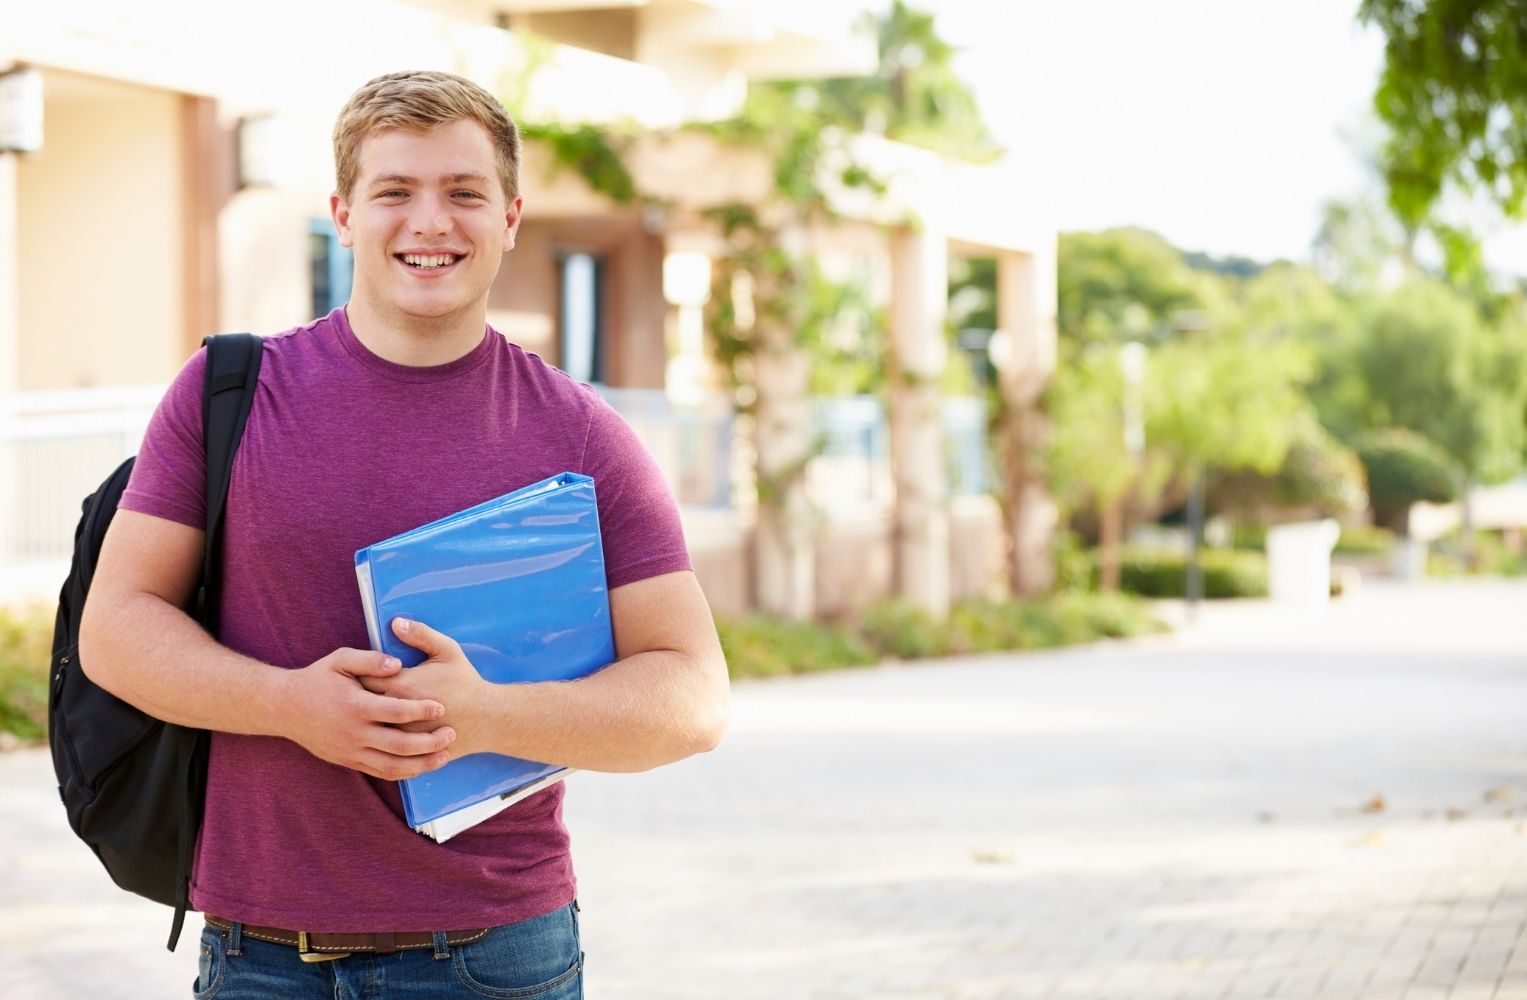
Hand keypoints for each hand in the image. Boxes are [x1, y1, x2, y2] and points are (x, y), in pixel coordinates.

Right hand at [274, 647, 455, 779]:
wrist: (284, 708)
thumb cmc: (317, 679)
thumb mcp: (340, 659)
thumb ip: (370, 660)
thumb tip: (398, 665)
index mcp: (355, 705)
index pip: (396, 711)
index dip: (421, 710)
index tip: (441, 707)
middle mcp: (354, 733)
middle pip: (400, 744)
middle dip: (430, 742)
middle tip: (451, 734)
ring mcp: (351, 751)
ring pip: (393, 766)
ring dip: (422, 764)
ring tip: (445, 756)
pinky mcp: (349, 761)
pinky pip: (380, 773)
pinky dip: (403, 773)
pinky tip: (421, 766)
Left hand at [360, 618, 494, 758]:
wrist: (487, 719)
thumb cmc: (466, 682)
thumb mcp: (448, 651)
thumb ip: (421, 634)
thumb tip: (395, 623)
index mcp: (403, 685)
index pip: (363, 677)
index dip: (360, 673)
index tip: (364, 671)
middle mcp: (397, 712)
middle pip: (362, 703)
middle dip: (359, 696)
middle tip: (360, 690)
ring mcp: (402, 735)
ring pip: (370, 725)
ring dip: (367, 718)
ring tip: (369, 710)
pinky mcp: (408, 751)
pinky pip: (383, 744)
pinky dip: (380, 736)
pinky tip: (384, 728)